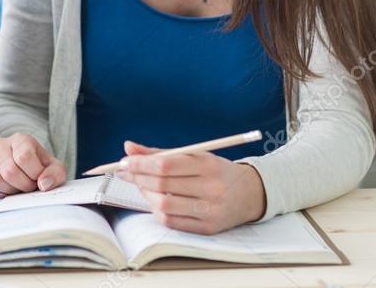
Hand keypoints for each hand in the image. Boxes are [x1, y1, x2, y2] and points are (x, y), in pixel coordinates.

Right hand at [0, 133, 66, 200]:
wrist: (30, 170)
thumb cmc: (42, 168)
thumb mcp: (55, 168)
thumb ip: (55, 174)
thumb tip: (43, 184)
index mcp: (20, 139)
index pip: (24, 157)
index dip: (34, 174)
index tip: (39, 178)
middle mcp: (1, 145)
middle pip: (9, 171)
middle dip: (23, 185)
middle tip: (29, 187)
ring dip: (9, 191)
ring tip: (17, 188)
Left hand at [116, 141, 266, 234]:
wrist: (251, 193)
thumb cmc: (217, 171)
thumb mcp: (194, 155)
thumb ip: (160, 153)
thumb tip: (128, 148)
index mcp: (208, 165)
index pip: (165, 165)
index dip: (140, 164)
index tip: (124, 161)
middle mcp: (211, 189)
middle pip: (162, 185)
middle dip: (138, 178)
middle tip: (125, 172)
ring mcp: (210, 211)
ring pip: (163, 205)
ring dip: (146, 194)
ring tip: (142, 185)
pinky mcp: (207, 228)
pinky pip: (171, 222)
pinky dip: (157, 210)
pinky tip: (156, 200)